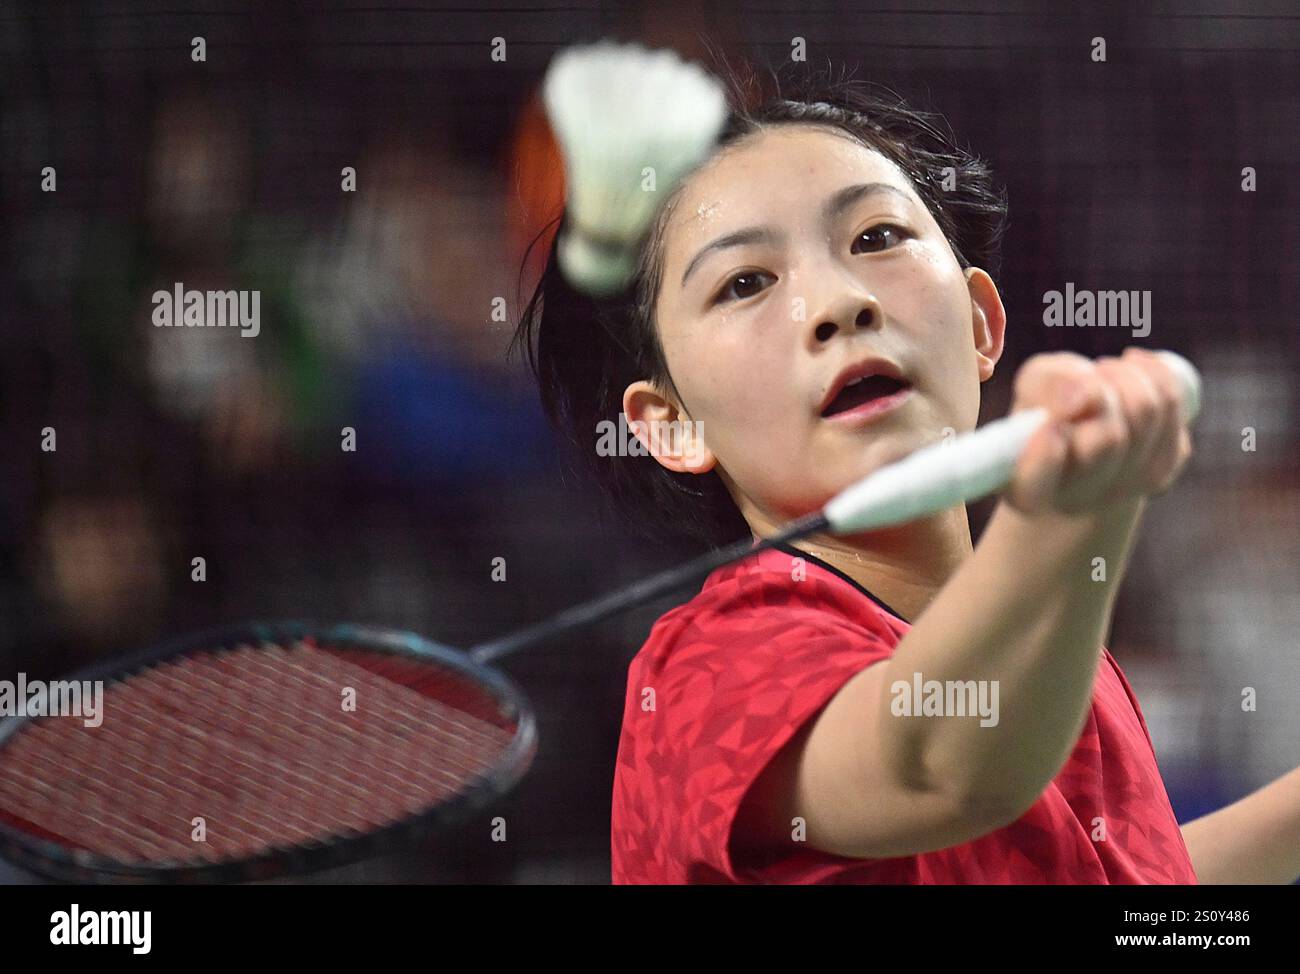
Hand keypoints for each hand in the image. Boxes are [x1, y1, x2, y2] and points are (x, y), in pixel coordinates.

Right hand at [1004, 347, 1192, 514]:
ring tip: (1106, 372)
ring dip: (1126, 377)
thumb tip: (1084, 394)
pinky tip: (1134, 368)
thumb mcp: (1032, 388)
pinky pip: (1172, 408)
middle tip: (1087, 380)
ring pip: (1144, 414)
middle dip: (1100, 391)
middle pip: (1107, 438)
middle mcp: (1073, 499)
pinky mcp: (1161, 473)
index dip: (1046, 457)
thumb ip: (1046, 385)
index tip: (1050, 430)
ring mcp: (1122, 490)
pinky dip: (1155, 375)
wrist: (1079, 429)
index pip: (1037, 481)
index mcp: (1027, 488)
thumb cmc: (1047, 407)